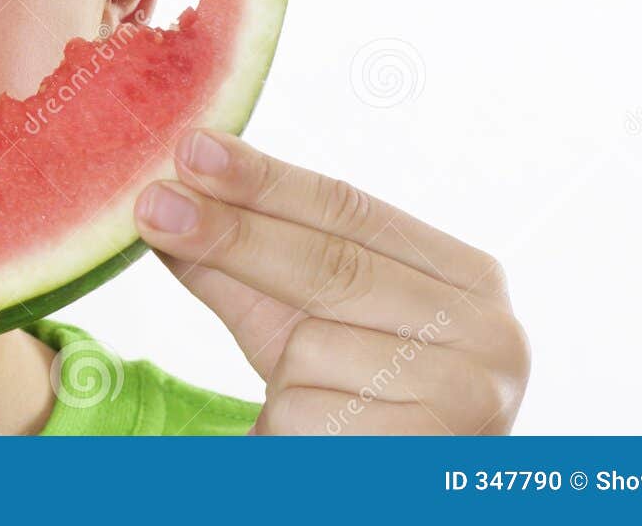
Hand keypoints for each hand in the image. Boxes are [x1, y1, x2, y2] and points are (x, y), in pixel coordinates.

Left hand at [134, 128, 529, 434]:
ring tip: (314, 411)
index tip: (192, 150)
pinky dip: (286, 431)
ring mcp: (466, 398)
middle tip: (154, 204)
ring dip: (282, 378)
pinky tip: (319, 447)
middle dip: (232, 233)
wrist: (395, 496)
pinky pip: (305, 418)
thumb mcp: (299, 325)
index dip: (265, 180)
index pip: (349, 209)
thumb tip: (166, 197)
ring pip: (311, 350)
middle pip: (331, 264)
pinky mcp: (424, 453)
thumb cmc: (353, 405)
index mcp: (466, 280)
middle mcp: (488, 333)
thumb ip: (242, 265)